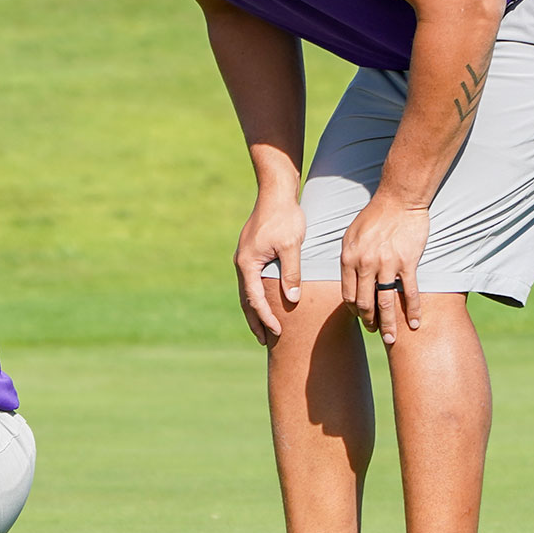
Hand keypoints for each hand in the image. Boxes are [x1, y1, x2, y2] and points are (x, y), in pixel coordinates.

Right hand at [235, 193, 305, 342]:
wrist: (276, 192)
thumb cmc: (285, 216)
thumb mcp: (292, 245)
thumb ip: (291, 272)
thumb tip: (292, 299)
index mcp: (248, 263)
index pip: (255, 299)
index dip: (266, 317)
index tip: (278, 332)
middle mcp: (241, 262)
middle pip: (245, 299)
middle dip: (254, 320)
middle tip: (264, 340)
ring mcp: (244, 257)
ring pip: (246, 291)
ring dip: (254, 309)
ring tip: (263, 327)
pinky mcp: (251, 252)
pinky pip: (251, 280)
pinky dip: (256, 295)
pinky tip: (265, 300)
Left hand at [340, 195, 427, 343]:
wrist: (398, 200)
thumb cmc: (374, 216)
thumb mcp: (351, 235)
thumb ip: (349, 258)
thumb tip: (348, 278)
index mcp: (349, 258)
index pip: (348, 294)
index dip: (353, 310)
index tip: (360, 318)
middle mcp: (365, 264)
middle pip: (364, 302)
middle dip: (369, 321)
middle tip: (375, 332)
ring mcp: (387, 264)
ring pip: (385, 302)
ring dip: (388, 324)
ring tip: (391, 339)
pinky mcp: (407, 263)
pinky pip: (409, 292)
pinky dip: (412, 310)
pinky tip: (415, 323)